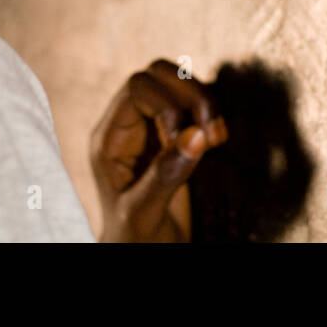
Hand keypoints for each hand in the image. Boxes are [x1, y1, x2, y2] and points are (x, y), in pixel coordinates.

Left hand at [89, 59, 227, 241]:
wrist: (143, 252)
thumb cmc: (132, 237)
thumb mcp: (142, 212)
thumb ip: (165, 174)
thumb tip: (196, 134)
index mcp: (109, 137)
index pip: (137, 88)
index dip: (167, 106)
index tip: (183, 142)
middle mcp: (128, 124)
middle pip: (156, 74)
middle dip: (191, 95)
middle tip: (212, 134)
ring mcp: (151, 126)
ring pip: (177, 81)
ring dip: (203, 100)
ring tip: (217, 137)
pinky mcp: (174, 133)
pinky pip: (192, 101)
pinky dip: (210, 112)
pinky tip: (217, 140)